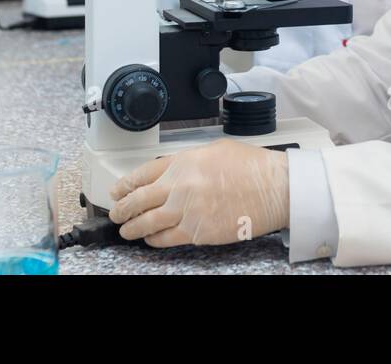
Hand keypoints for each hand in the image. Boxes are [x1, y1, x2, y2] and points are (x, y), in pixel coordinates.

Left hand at [108, 139, 289, 246]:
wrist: (274, 188)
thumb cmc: (253, 168)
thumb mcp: (215, 150)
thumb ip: (188, 161)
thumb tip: (171, 171)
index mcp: (183, 162)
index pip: (141, 174)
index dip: (125, 184)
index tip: (118, 190)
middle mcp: (180, 186)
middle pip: (138, 200)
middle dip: (122, 208)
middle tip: (116, 212)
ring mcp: (187, 211)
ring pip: (147, 223)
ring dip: (132, 227)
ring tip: (126, 229)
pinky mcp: (197, 232)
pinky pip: (166, 239)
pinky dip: (154, 240)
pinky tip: (151, 238)